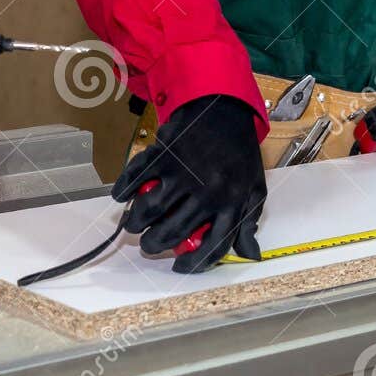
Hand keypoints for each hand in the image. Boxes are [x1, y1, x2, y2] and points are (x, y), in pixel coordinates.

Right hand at [109, 93, 265, 271]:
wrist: (226, 110)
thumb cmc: (240, 154)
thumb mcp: (255, 189)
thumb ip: (249, 223)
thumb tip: (249, 254)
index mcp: (232, 204)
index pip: (212, 246)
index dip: (193, 263)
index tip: (178, 266)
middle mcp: (208, 192)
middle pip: (172, 231)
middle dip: (153, 243)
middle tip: (147, 244)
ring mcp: (185, 172)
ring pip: (150, 209)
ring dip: (135, 221)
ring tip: (134, 223)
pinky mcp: (166, 154)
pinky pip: (137, 177)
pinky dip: (123, 188)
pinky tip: (121, 195)